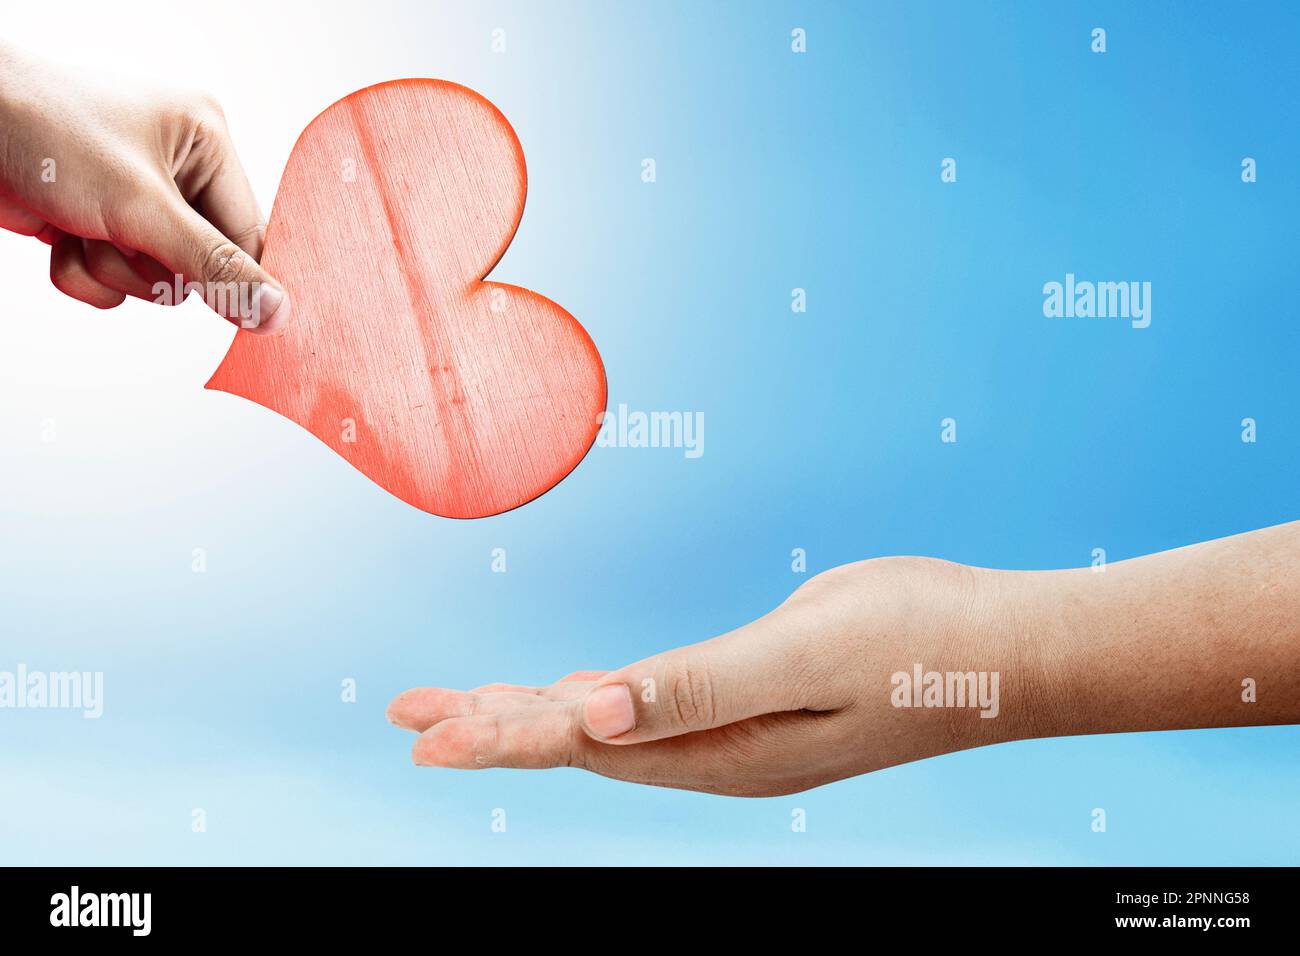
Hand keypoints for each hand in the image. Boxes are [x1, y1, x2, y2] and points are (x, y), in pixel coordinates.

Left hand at [0, 41, 288, 330]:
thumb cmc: (46, 132)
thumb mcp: (144, 207)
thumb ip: (214, 267)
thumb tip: (276, 312)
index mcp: (204, 141)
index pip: (247, 234)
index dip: (232, 275)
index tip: (231, 310)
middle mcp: (175, 166)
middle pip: (200, 263)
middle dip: (153, 265)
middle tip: (121, 235)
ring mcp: (133, 196)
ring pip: (154, 277)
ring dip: (113, 269)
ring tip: (82, 228)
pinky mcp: (96, 219)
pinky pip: (113, 278)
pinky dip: (85, 271)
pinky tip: (62, 237)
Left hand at [387, 557, 1057, 795]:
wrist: (1009, 647)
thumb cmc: (919, 643)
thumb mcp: (802, 656)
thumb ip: (695, 687)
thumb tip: (591, 713)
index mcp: (726, 751)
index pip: (588, 744)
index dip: (502, 735)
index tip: (425, 735)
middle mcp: (724, 752)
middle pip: (585, 743)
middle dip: (495, 727)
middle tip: (413, 718)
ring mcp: (743, 731)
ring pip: (614, 726)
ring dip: (538, 713)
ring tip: (467, 708)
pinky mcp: (760, 701)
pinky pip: (655, 707)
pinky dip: (601, 699)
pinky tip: (580, 696)